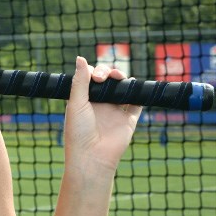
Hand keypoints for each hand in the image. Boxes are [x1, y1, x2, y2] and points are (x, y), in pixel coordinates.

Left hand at [63, 56, 141, 174]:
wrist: (92, 157)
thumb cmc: (78, 132)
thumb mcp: (76, 103)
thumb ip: (80, 81)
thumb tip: (80, 58)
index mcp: (85, 100)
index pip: (92, 77)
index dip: (94, 72)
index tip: (94, 77)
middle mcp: (100, 104)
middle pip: (108, 80)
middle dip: (108, 72)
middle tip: (104, 78)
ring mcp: (115, 111)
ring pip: (123, 88)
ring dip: (123, 79)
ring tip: (118, 78)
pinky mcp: (129, 119)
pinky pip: (138, 103)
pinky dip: (140, 93)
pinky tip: (136, 87)